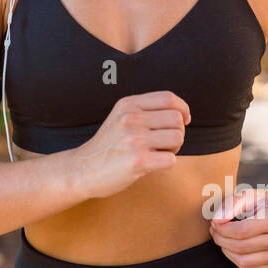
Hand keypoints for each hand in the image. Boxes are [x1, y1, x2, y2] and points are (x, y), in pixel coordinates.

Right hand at [72, 91, 190, 199]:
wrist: (83, 169)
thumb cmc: (108, 146)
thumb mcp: (120, 117)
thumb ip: (145, 111)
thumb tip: (181, 114)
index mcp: (128, 104)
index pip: (168, 98)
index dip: (183, 109)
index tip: (183, 120)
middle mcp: (131, 118)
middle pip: (176, 118)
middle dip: (177, 132)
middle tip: (164, 143)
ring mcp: (134, 139)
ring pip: (177, 138)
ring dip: (173, 149)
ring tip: (157, 153)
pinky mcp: (138, 160)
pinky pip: (171, 159)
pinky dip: (166, 164)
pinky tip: (151, 164)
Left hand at [209, 185, 267, 267]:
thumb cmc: (264, 201)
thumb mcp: (249, 195)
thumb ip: (231, 205)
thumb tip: (216, 221)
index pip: (241, 231)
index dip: (221, 229)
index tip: (213, 222)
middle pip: (241, 248)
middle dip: (220, 239)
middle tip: (214, 229)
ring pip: (243, 262)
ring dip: (226, 251)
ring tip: (223, 237)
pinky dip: (236, 259)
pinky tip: (235, 247)